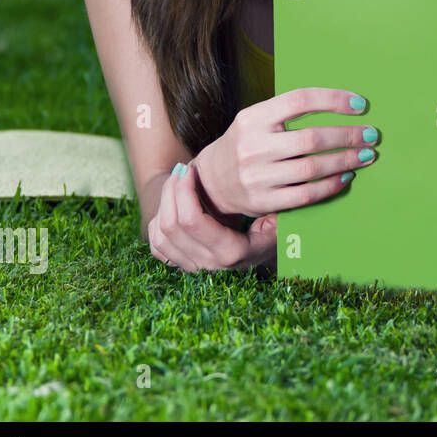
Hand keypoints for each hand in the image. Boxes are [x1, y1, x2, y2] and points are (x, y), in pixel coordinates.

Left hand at [148, 160, 277, 270]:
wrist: (264, 256)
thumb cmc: (273, 234)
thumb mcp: (279, 224)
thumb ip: (272, 210)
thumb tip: (261, 188)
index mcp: (230, 252)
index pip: (193, 221)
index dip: (185, 191)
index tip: (191, 169)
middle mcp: (209, 264)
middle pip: (171, 225)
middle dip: (171, 191)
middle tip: (180, 169)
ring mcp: (194, 267)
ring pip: (160, 236)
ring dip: (163, 203)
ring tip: (174, 182)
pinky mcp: (184, 266)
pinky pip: (157, 246)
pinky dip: (158, 222)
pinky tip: (171, 205)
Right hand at [193, 87, 379, 217]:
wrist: (211, 182)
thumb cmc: (247, 144)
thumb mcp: (256, 120)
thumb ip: (289, 113)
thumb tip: (343, 104)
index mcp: (252, 118)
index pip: (299, 101)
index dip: (333, 100)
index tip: (360, 104)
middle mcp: (252, 146)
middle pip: (312, 138)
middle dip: (348, 136)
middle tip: (371, 135)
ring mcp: (256, 176)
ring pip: (312, 168)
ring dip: (346, 161)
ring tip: (365, 155)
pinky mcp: (262, 201)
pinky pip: (306, 195)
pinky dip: (331, 185)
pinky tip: (347, 176)